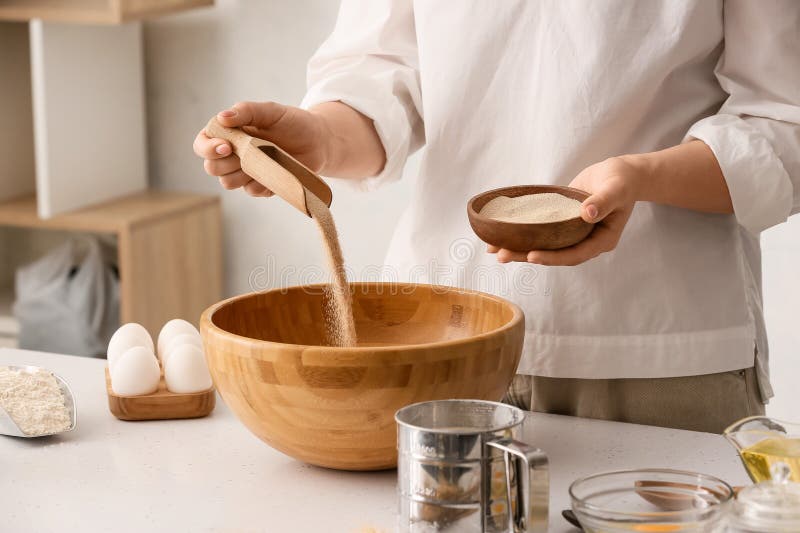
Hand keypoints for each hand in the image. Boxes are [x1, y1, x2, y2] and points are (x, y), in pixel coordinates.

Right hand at [193, 101, 329, 196]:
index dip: (207, 148)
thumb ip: (247, 111)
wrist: (319, 141)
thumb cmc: (294, 122)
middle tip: (248, 153)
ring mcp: (246, 172)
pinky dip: (262, 183)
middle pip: (212, 167)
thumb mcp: (271, 111)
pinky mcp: (261, 185)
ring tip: (266, 159)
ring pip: (228, 183)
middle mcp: (233, 154)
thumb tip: (222, 117)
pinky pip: (252, 191)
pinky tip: (276, 171)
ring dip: (243, 173)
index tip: (226, 147)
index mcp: (229, 133)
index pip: (203, 144)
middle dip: (224, 163)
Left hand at [488, 157, 641, 265]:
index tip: (532, 256)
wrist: (620, 174)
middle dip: (527, 256)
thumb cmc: (622, 180)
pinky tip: (501, 233)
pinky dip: (523, 233)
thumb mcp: (616, 189)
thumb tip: (586, 214)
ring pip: (545, 246)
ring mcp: (571, 234)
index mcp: (601, 241)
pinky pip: (541, 231)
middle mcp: (584, 241)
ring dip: (520, 248)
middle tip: (502, 255)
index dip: (553, 257)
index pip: (574, 254)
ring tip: (494, 250)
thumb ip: (602, 201)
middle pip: (554, 255)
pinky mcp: (560, 223)